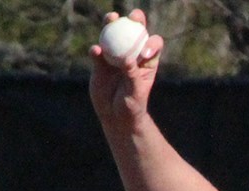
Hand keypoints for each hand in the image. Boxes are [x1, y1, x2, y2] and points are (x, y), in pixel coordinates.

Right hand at [89, 10, 164, 136]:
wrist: (115, 116)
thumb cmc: (132, 105)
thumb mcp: (135, 92)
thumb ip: (132, 75)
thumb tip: (127, 59)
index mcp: (147, 60)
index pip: (152, 44)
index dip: (151, 41)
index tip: (144, 52)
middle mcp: (131, 54)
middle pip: (133, 32)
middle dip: (134, 20)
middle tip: (130, 17)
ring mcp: (115, 56)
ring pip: (113, 35)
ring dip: (111, 24)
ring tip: (110, 18)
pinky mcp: (100, 63)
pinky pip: (98, 52)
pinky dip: (96, 50)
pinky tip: (95, 50)